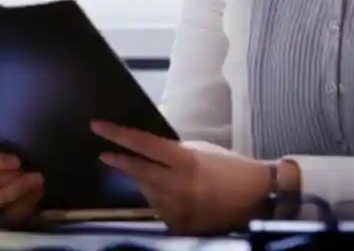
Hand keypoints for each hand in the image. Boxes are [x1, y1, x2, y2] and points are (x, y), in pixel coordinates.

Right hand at [0, 150, 44, 226]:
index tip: (18, 161)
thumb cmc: (23, 159)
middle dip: (11, 179)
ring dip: (18, 191)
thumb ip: (13, 146)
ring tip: (38, 182)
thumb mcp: (18, 149)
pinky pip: (7, 215)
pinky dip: (25, 204)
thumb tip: (19, 144)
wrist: (35, 177)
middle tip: (33, 173)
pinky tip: (37, 194)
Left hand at [91, 121, 271, 235]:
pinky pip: (159, 211)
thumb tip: (144, 150)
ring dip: (144, 183)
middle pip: (138, 172)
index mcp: (185, 161)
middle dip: (120, 162)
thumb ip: (172, 152)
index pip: (143, 145)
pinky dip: (159, 201)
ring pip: (146, 193)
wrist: (256, 197)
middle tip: (106, 155)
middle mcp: (178, 186)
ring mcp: (178, 209)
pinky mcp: (181, 226)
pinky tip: (171, 196)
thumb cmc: (229, 167)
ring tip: (157, 176)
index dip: (118, 135)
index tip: (97, 127)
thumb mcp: (200, 150)